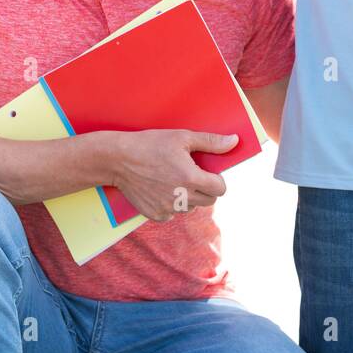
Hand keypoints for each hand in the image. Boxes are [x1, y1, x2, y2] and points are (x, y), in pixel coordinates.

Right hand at [106, 129, 232, 221]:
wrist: (117, 159)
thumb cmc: (150, 144)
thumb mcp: (182, 137)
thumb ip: (211, 142)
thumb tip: (234, 142)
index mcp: (191, 179)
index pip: (220, 189)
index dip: (216, 179)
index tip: (207, 171)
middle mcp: (182, 198)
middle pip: (209, 201)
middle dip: (205, 188)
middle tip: (190, 174)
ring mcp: (168, 209)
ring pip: (191, 207)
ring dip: (188, 197)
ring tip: (172, 179)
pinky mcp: (155, 215)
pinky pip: (173, 214)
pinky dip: (171, 204)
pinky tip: (160, 188)